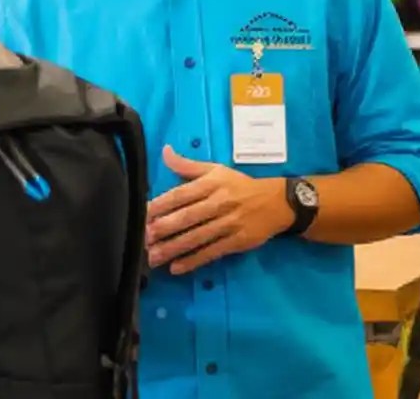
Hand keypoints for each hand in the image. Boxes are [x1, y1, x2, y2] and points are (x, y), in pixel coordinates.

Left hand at [145, 146, 293, 274]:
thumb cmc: (240, 186)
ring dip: (174, 248)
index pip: (182, 194)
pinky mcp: (237, 241)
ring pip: (197, 237)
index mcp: (212, 184)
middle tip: (143, 238)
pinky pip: (212, 252)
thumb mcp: (216, 170)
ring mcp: (228, 223)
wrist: (276, 203)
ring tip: (154, 257)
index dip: (161, 204)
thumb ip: (188, 165)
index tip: (142, 214)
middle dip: (164, 228)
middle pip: (188, 217)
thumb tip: (164, 151)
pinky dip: (194, 260)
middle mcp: (219, 202)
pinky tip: (176, 268)